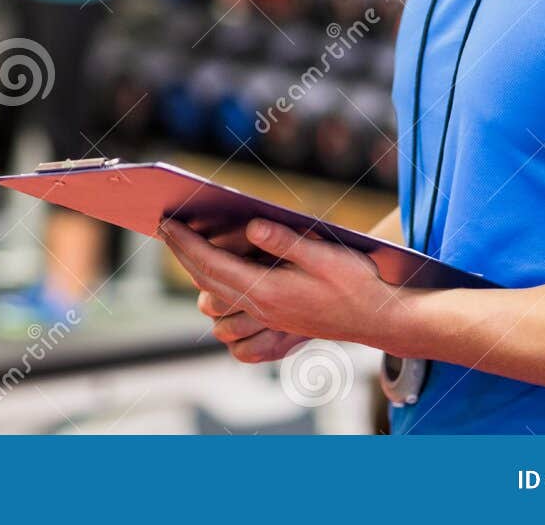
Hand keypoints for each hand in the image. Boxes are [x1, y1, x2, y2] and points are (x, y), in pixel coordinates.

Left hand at [160, 218, 404, 348]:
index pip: (211, 264)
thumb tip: (252, 225)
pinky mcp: (277, 321)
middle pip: (206, 280)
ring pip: (216, 298)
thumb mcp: (324, 254)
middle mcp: (262, 308)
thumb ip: (286, 241)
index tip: (165, 222)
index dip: (184, 242)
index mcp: (268, 290)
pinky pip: (232, 310)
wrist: (379, 320)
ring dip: (197, 272)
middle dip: (183, 252)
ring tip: (187, 246)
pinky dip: (217, 293)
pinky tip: (216, 278)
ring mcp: (268, 318)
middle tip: (165, 228)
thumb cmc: (356, 283)